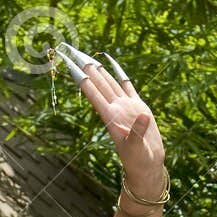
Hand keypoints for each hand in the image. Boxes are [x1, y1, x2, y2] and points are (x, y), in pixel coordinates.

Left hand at [56, 45, 165, 194]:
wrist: (147, 165)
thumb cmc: (138, 161)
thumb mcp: (137, 148)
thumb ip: (138, 132)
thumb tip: (143, 116)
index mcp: (111, 117)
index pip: (92, 92)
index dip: (81, 77)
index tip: (68, 64)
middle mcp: (115, 108)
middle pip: (98, 83)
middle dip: (85, 68)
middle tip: (72, 51)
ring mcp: (125, 106)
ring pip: (109, 81)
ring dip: (98, 69)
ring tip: (87, 54)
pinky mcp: (137, 106)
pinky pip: (126, 84)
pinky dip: (118, 73)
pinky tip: (111, 63)